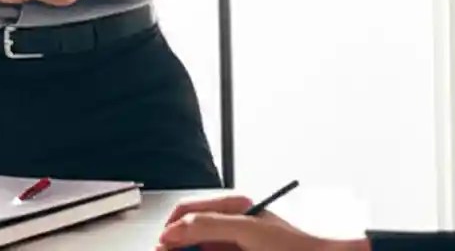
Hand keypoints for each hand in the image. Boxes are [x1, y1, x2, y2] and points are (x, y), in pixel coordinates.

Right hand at [156, 195, 369, 250]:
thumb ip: (209, 225)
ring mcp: (233, 244)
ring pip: (199, 249)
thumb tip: (174, 230)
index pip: (187, 212)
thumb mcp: (246, 230)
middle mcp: (230, 225)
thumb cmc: (293, 245)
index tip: (162, 247)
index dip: (170, 229)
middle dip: (177, 246)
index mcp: (231, 208)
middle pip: (189, 234)